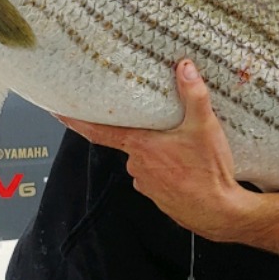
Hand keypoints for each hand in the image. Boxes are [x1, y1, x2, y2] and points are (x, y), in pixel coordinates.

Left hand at [61, 59, 278, 267]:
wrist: (222, 213)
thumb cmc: (210, 170)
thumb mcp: (205, 126)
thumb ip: (194, 94)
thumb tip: (184, 65)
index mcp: (141, 147)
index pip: (100, 132)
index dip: (76, 121)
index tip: (56, 111)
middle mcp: (137, 167)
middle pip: (132, 143)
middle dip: (145, 135)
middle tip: (166, 127)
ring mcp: (147, 186)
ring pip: (146, 161)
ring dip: (160, 155)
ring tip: (185, 150)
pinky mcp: (160, 199)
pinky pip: (158, 178)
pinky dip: (169, 171)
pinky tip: (189, 169)